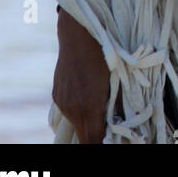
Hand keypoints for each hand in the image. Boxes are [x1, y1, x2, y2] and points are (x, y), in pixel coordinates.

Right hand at [52, 7, 110, 143]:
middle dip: (94, 137)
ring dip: (86, 125)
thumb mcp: (116, 80)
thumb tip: (121, 124)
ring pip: (75, 125)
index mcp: (89, 106)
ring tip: (99, 115)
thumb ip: (116, 107)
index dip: (102, 144)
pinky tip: (86, 101)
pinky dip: (78, 113)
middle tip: (107, 132)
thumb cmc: (105, 52)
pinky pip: (68, 113)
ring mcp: (62, 102)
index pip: (93, 142)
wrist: (79, 32)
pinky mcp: (56, 95)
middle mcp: (72, 108)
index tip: (111, 141)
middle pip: (83, 137)